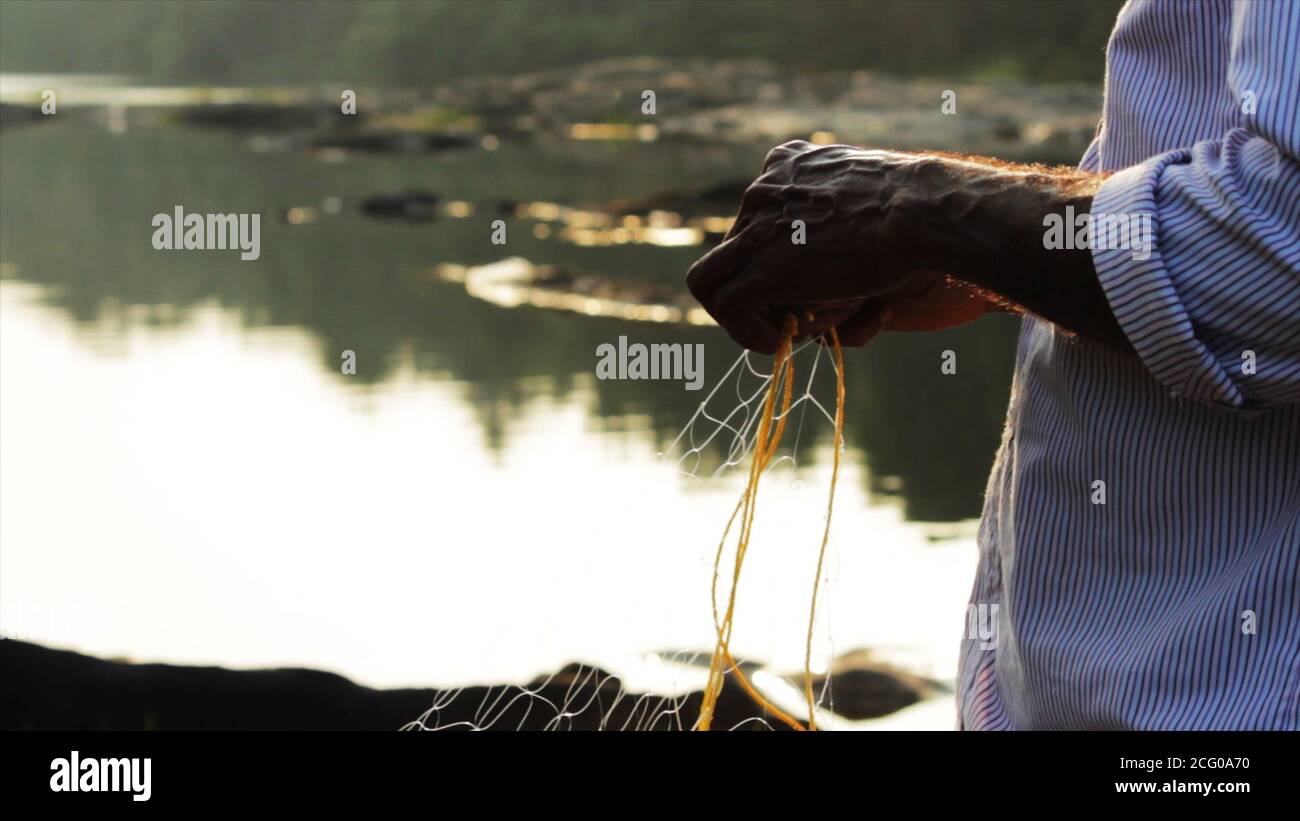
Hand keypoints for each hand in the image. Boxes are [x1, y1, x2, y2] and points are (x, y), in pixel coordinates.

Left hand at [687, 140, 993, 352]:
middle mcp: (761, 191)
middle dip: (758, 284)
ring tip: (775, 330)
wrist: (920, 210)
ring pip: (710, 279)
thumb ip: (852, 212)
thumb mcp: (876, 194)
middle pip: (735, 249)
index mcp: (785, 164)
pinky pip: (729, 308)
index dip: (772, 251)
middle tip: (796, 310)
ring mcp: (755, 229)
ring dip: (738, 311)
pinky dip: (746, 332)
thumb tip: (857, 246)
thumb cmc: (917, 206)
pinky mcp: (763, 270)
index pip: (755, 214)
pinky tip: (777, 342)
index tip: (805, 277)